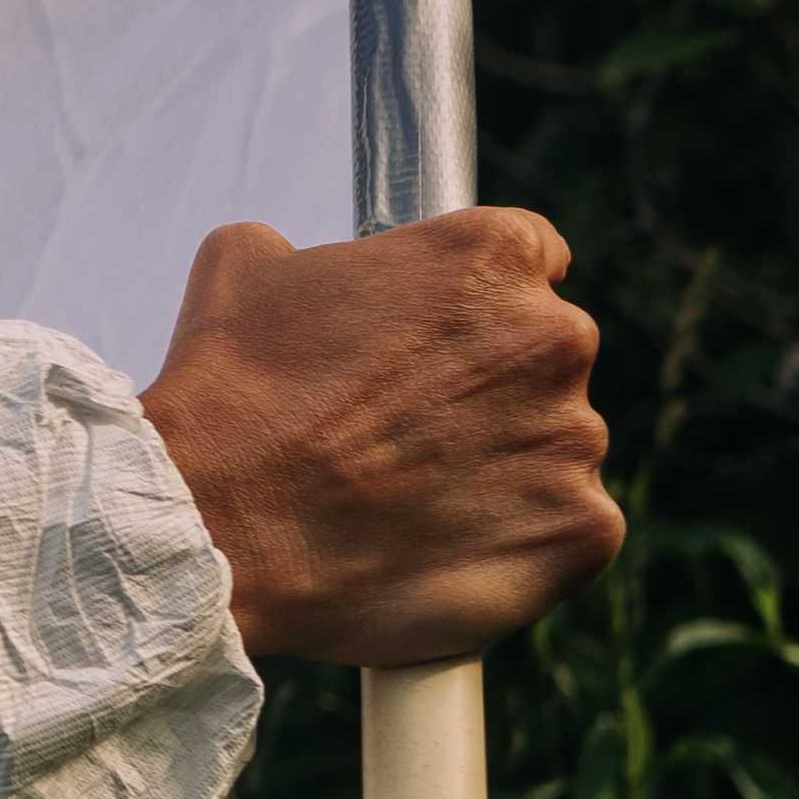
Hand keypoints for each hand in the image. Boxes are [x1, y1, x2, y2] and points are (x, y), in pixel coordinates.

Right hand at [135, 210, 622, 666]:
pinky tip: (435, 545)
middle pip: (544, 355)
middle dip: (484, 386)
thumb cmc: (226, 395)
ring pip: (553, 447)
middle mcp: (555, 336)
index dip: (471, 302)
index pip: (531, 257)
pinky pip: (565, 531)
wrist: (216, 531)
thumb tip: (312, 271)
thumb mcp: (242, 269)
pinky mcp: (581, 531)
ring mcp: (577, 439)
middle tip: (397, 427)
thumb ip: (311, 252)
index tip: (432, 340)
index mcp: (493, 254)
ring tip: (401, 498)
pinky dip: (514, 541)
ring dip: (499, 466)